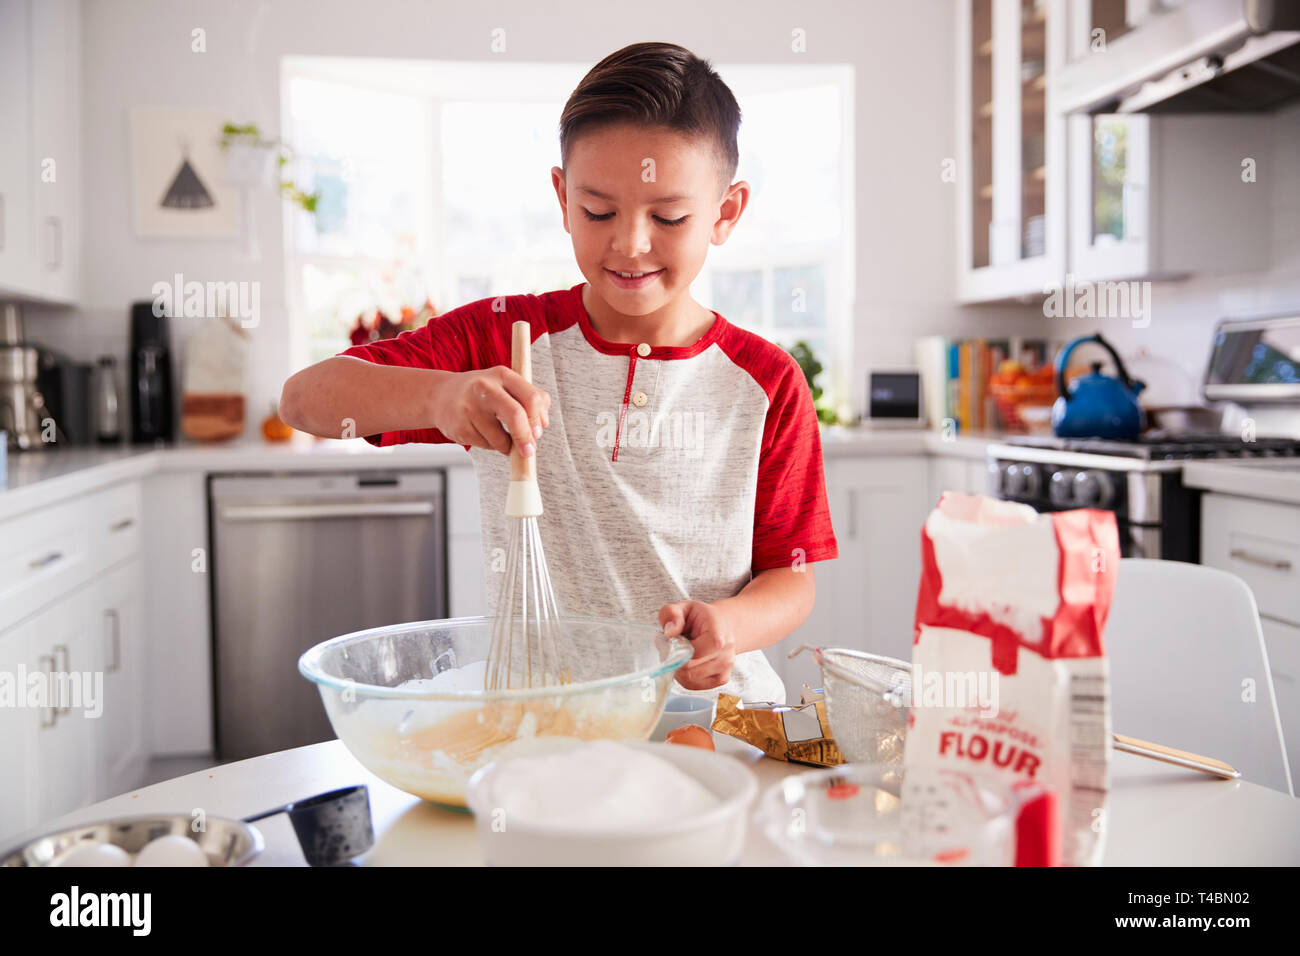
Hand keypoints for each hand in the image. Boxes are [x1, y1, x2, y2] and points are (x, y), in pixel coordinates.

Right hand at [430, 366, 550, 455]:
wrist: (441, 395)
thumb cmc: (482, 393)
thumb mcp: (506, 385)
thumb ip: (530, 400)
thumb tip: (542, 425)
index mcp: (502, 375)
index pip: (531, 398)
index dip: (538, 419)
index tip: (538, 432)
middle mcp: (485, 388)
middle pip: (516, 416)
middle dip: (525, 438)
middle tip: (528, 451)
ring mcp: (470, 407)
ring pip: (500, 439)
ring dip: (506, 446)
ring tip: (501, 438)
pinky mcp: (460, 427)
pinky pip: (486, 445)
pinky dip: (491, 446)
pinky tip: (483, 433)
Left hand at [658, 601, 736, 690]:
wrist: (722, 625)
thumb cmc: (701, 617)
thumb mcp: (683, 608)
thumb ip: (671, 614)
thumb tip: (669, 632)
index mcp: (719, 635)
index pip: (695, 653)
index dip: (678, 651)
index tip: (675, 641)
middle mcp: (726, 654)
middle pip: (689, 670)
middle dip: (675, 660)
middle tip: (675, 647)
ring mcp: (725, 669)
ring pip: (689, 679)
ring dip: (679, 669)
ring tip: (683, 653)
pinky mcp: (721, 680)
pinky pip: (694, 685)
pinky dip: (685, 676)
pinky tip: (688, 662)